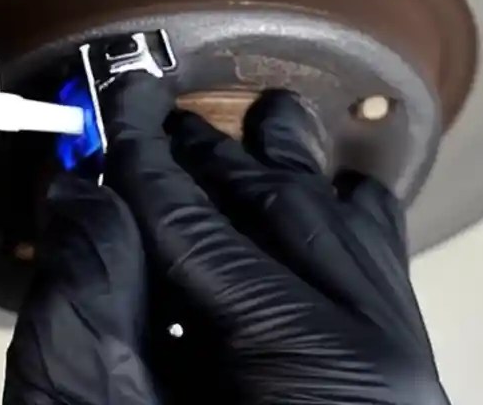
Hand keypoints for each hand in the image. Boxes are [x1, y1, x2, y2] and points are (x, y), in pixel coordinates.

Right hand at [5, 75, 448, 404]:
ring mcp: (398, 385)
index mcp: (314, 375)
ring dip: (295, 180)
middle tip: (160, 115)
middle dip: (213, 162)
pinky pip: (383, 289)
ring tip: (269, 121)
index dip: (148, 160)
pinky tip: (338, 201)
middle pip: (285, 222)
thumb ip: (90, 302)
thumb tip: (85, 198)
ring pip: (352, 243)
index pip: (208, 231)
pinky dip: (351, 236)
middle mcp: (379, 373)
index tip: (120, 106)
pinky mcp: (393, 398)